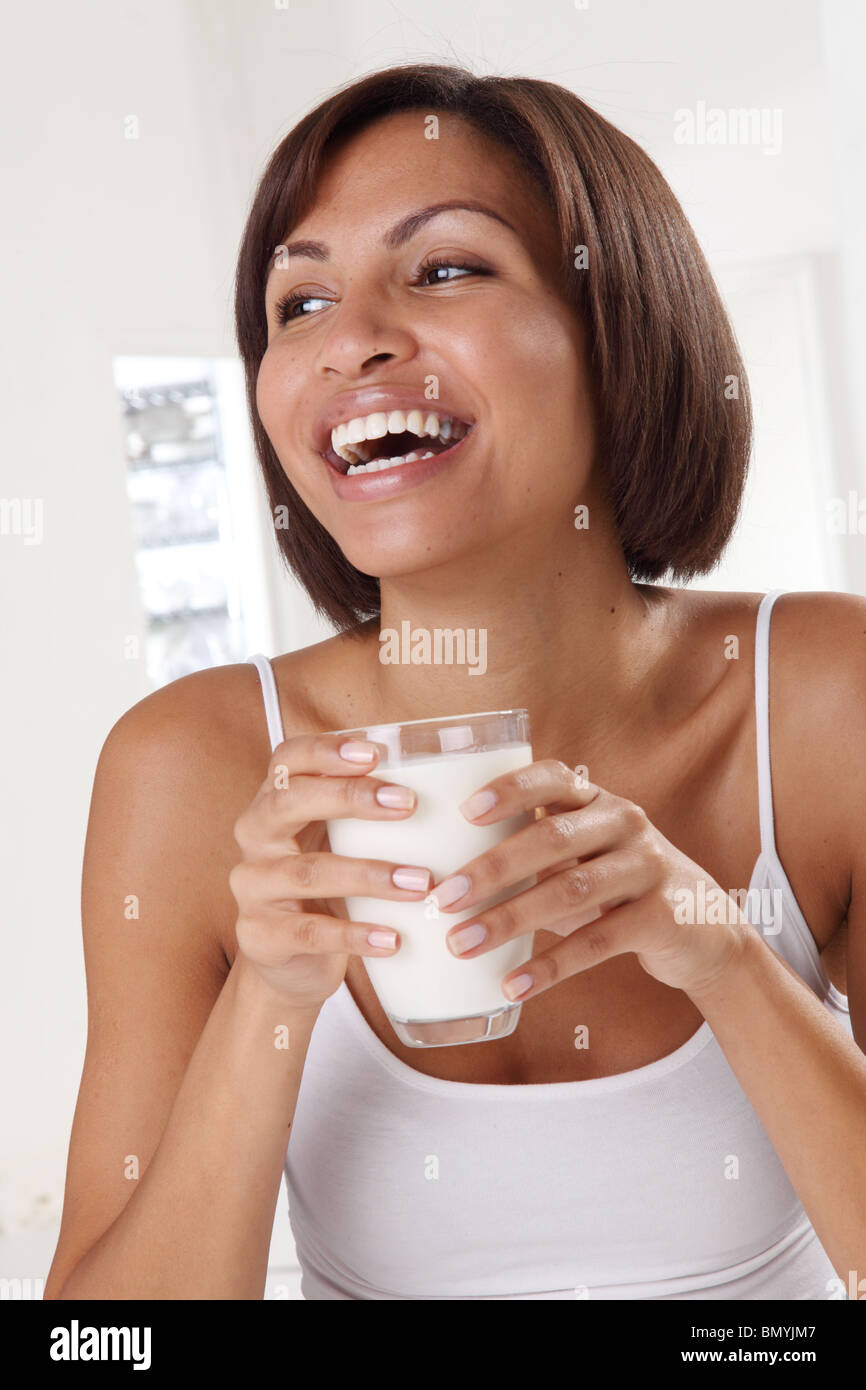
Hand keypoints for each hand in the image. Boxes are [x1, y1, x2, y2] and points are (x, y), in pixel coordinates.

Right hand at [229, 734, 430, 1011]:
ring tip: (421, 882)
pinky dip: (356, 935)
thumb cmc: (329, 889)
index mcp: (274, 803)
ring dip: (369, 875)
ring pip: (308, 873)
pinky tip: (394, 939)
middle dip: (349, 797)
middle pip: (288, 804)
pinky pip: (310, 933)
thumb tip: (451, 781)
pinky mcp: (260, 938)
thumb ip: (369, 813)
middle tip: (408, 803)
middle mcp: (254, 839)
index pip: (286, 760)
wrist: (294, 965)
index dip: (325, 751)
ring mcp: (252, 890)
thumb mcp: (340, 844)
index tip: (376, 753)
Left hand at [429, 759, 747, 1002]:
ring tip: (461, 944)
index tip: (464, 812)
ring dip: (509, 920)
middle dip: (491, 868)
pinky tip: (512, 987)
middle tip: (442, 898)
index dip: (508, 790)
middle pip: (552, 837)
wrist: (704, 931)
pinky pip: (597, 944)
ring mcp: (648, 868)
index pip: (552, 778)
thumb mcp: (585, 858)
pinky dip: (550, 968)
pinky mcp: (661, 917)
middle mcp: (626, 823)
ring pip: (570, 891)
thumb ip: (533, 852)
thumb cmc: (618, 889)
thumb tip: (445, 874)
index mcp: (598, 801)